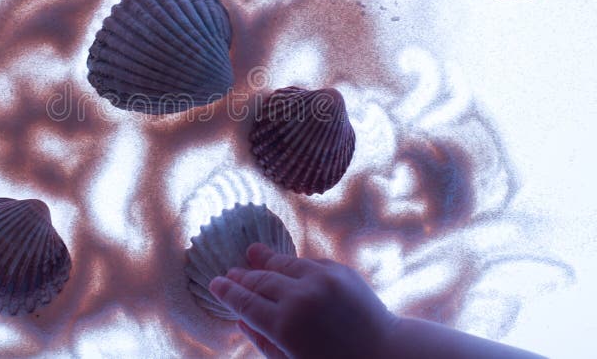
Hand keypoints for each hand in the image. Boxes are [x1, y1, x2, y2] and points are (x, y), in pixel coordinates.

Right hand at [209, 243, 396, 358]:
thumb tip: (241, 320)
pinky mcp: (340, 271)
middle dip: (243, 276)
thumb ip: (263, 342)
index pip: (244, 302)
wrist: (386, 353)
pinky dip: (295, 265)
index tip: (215, 283)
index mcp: (284, 325)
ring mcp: (321, 279)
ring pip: (283, 263)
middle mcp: (299, 296)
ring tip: (253, 253)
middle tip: (231, 273)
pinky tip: (287, 266)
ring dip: (265, 260)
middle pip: (260, 280)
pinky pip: (309, 263)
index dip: (226, 292)